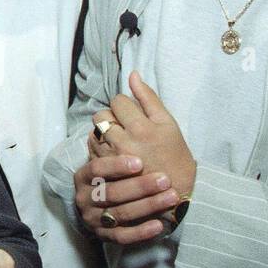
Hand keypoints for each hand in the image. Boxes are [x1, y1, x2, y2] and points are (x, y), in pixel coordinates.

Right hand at [75, 153, 179, 244]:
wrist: (104, 206)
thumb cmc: (114, 177)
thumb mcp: (110, 160)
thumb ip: (118, 144)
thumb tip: (130, 118)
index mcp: (83, 176)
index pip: (97, 169)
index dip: (117, 166)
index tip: (140, 162)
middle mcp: (84, 198)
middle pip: (111, 192)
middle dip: (140, 186)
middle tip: (165, 179)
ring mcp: (93, 219)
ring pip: (120, 214)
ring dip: (148, 206)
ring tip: (171, 197)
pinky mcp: (104, 236)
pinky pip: (122, 236)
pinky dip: (141, 232)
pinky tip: (158, 225)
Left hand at [99, 71, 195, 198]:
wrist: (175, 193)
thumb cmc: (175, 155)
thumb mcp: (168, 123)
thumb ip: (148, 97)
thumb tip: (132, 74)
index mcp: (141, 127)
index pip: (118, 101)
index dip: (124, 104)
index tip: (133, 114)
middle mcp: (123, 142)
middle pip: (101, 116)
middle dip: (110, 117)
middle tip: (123, 127)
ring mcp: (112, 160)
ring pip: (93, 133)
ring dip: (102, 133)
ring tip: (119, 142)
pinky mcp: (106, 174)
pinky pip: (92, 152)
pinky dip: (99, 149)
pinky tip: (114, 154)